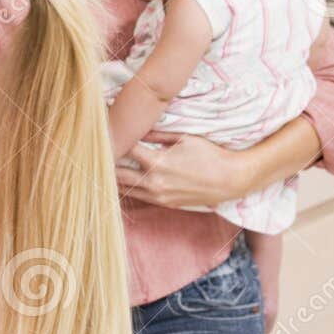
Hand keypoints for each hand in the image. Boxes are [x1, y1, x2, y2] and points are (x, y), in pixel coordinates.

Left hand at [114, 135, 250, 208]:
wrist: (232, 180)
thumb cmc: (210, 155)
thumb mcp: (185, 138)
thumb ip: (158, 135)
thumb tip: (138, 129)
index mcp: (156, 162)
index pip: (123, 150)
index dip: (115, 140)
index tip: (108, 132)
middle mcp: (153, 182)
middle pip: (116, 172)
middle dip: (108, 161)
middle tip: (102, 150)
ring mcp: (157, 196)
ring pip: (123, 188)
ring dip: (115, 176)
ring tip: (109, 164)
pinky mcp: (164, 204)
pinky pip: (138, 197)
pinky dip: (128, 187)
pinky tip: (125, 178)